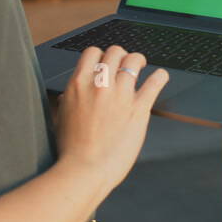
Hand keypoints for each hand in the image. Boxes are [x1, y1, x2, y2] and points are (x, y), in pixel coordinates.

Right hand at [55, 45, 168, 192]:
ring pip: (134, 60)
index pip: (93, 52)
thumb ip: (69, 100)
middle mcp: (100, 84)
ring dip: (138, 61)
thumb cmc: (71, 149)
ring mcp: (121, 95)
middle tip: (124, 63)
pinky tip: (160, 77)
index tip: (105, 61)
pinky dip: (159, 76)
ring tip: (140, 65)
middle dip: (120, 56)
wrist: (84, 170)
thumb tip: (69, 94)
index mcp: (78, 84)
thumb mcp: (61, 118)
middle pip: (115, 52)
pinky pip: (155, 82)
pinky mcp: (139, 108)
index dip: (101, 55)